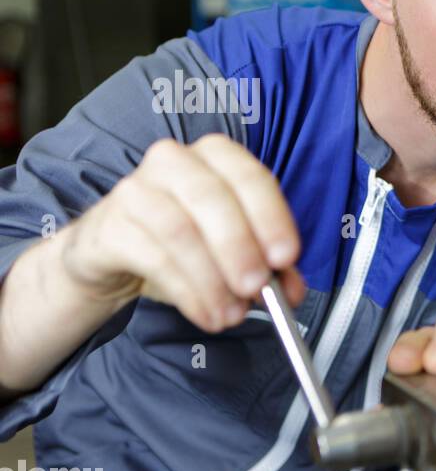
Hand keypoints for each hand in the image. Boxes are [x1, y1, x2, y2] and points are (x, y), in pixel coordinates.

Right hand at [59, 135, 304, 331]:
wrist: (113, 249)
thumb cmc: (180, 241)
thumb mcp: (231, 251)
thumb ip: (269, 267)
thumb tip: (291, 291)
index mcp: (215, 156)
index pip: (250, 177)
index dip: (271, 217)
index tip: (286, 258)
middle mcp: (174, 162)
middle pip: (213, 199)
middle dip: (240, 249)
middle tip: (256, 289)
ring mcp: (136, 189)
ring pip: (181, 231)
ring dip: (213, 280)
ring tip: (231, 314)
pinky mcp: (110, 225)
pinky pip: (154, 258)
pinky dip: (187, 292)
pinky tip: (205, 313)